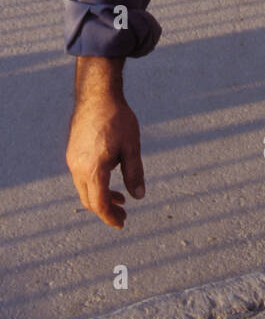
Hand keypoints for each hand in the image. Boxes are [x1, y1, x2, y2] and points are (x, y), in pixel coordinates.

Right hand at [66, 86, 144, 229]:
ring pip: (84, 189)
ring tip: (120, 199)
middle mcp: (77, 167)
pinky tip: (109, 178)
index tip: (121, 224)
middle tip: (123, 215)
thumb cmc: (117, 119)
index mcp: (93, 169)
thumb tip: (139, 196)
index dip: (110, 217)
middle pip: (89, 200)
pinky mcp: (72, 152)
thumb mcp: (132, 146)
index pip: (99, 204)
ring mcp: (72, 160)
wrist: (97, 95)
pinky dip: (94, 184)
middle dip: (106, 211)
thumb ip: (134, 173)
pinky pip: (80, 176)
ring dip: (100, 197)